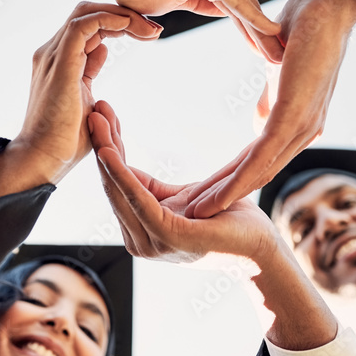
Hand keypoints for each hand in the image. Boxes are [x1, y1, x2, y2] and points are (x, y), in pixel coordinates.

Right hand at [0, 0, 280, 62]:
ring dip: (264, 32)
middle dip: (264, 34)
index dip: (250, 30)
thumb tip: (160, 31)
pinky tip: (269, 34)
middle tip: (280, 58)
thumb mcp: (161, 4)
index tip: (263, 50)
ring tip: (278, 55)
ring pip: (246, 5)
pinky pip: (237, 1)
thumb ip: (174, 10)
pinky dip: (254, 19)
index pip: (236, 7)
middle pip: (247, 6)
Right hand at [0, 3, 159, 203]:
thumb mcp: (85, 98)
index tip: (148, 34)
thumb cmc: (64, 140)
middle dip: (122, 14)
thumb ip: (91, 72)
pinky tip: (130, 28)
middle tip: (152, 28)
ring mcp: (54, 56)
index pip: (89, 25)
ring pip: (86, 12)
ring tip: (148, 29)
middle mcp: (52, 53)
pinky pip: (84, 25)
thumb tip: (101, 50)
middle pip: (88, 12)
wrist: (43, 160)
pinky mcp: (61, 64)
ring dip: (121, 16)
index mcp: (59, 60)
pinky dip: (110, 20)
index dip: (118, 23)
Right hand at [88, 100, 277, 262]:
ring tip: (97, 119)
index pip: (117, 185)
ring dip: (107, 152)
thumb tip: (128, 169)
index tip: (101, 116)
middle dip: (102, 144)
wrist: (262, 246)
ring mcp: (152, 243)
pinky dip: (121, 174)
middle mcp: (139, 241)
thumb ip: (153, 190)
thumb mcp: (183, 198)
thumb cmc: (229, 220)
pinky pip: (138, 199)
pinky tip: (110, 151)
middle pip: (113, 185)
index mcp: (142, 231)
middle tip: (93, 109)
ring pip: (120, 190)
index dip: (108, 149)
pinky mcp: (168, 237)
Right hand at [184, 0, 355, 217]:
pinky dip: (240, 177)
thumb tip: (259, 123)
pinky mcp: (296, 114)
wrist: (327, 4)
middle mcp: (303, 132)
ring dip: (227, 197)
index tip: (201, 198)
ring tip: (195, 216)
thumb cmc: (304, 30)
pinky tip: (218, 196)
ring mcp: (302, 125)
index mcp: (297, 123)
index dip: (231, 182)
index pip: (259, 162)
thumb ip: (270, 101)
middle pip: (259, 176)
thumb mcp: (279, 73)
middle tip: (190, 220)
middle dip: (224, 199)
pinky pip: (263, 154)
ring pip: (260, 172)